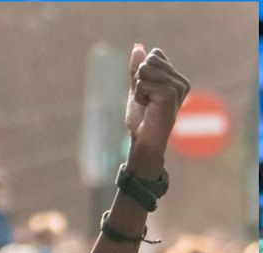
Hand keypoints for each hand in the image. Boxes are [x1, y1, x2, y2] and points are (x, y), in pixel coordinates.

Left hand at [124, 44, 190, 177]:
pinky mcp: (170, 94)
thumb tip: (139, 46)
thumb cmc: (142, 118)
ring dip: (139, 88)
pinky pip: (144, 83)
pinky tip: (148, 107)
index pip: (154, 55)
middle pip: (150, 60)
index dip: (142, 72)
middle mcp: (181, 81)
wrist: (143, 139)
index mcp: (176, 78)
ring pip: (145, 70)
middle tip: (146, 98)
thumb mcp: (138, 88)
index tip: (146, 92)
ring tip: (147, 103)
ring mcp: (178, 87)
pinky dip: (139, 95)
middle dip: (139, 79)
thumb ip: (138, 69)